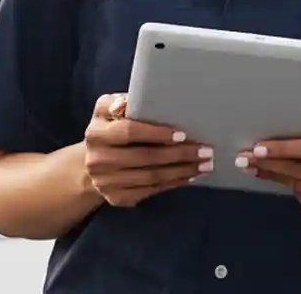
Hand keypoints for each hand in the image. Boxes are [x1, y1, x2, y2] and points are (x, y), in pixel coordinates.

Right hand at [84, 93, 213, 206]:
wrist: (93, 162)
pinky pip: (151, 191)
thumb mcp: (108, 109)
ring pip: (151, 177)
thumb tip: (126, 104)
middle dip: (180, 154)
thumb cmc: (110, 127)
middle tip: (206, 151)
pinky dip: (173, 183)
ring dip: (182, 171)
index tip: (183, 134)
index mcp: (96, 133)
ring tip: (205, 165)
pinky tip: (190, 176)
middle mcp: (97, 160)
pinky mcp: (116, 198)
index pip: (129, 132)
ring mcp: (105, 183)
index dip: (156, 133)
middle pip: (145, 158)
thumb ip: (118, 102)